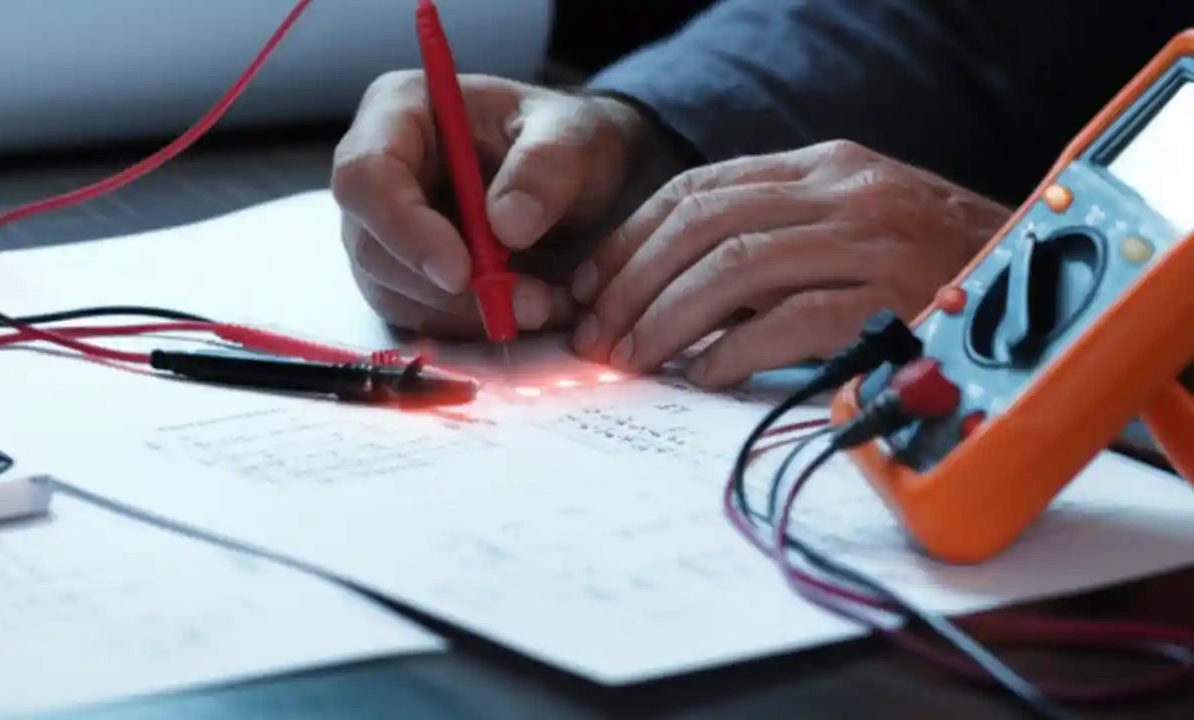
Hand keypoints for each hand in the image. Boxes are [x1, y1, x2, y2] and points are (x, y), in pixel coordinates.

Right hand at [332, 72, 661, 338]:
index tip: (461, 273)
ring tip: (540, 304)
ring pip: (391, 290)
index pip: (367, 174)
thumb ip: (548, 165)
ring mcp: (383, 227)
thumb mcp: (576, 135)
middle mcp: (377, 170)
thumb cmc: (564, 139)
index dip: (404, 229)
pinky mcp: (401, 272)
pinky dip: (466, 326)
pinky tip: (518, 311)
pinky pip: (414, 314)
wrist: (577, 175)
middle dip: (443, 289)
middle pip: (371, 244)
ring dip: (462, 314)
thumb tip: (507, 224)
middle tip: (527, 303)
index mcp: (400, 110)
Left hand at [569, 140, 1012, 386]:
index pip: (698, 189)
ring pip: (734, 268)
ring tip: (633, 360)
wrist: (1046, 287)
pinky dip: (736, 350)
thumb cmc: (934, 268)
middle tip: (595, 336)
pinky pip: (791, 321)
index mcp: (824, 166)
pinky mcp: (895, 295)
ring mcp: (871, 237)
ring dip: (667, 318)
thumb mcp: (850, 229)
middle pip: (702, 224)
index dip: (630, 239)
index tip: (588, 287)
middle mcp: (843, 189)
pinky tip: (704, 375)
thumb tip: (672, 293)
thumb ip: (773, 243)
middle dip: (632, 282)